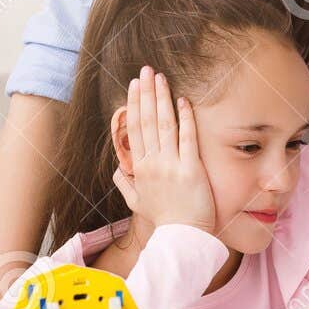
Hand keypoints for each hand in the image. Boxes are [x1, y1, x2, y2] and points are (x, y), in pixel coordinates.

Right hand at [112, 66, 215, 235]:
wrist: (181, 238)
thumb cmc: (163, 221)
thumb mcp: (137, 203)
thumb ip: (125, 184)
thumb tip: (117, 170)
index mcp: (138, 169)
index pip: (134, 130)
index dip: (134, 105)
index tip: (134, 86)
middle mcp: (151, 164)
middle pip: (146, 121)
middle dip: (146, 93)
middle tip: (146, 71)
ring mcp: (171, 165)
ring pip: (163, 125)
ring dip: (161, 98)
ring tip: (160, 77)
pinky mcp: (191, 169)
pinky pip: (187, 138)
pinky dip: (185, 118)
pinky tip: (183, 101)